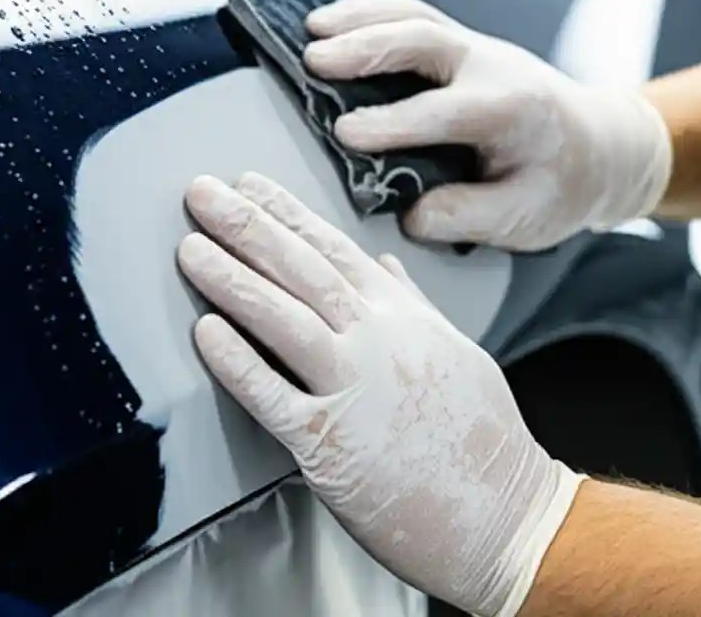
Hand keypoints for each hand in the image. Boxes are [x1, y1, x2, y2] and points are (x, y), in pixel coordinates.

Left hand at [176, 173, 583, 615]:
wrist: (509, 516)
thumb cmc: (485, 442)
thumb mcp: (456, 351)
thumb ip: (413, 303)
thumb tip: (384, 263)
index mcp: (403, 318)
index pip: (335, 250)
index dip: (286, 213)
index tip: (248, 185)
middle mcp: (377, 341)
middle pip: (302, 271)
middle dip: (247, 226)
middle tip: (201, 194)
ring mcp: (353, 389)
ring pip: (284, 319)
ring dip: (232, 279)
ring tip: (191, 248)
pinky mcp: (330, 444)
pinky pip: (273, 395)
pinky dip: (237, 361)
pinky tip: (205, 332)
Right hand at [303, 0, 671, 251]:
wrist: (600, 145)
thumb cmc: (560, 185)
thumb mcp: (525, 217)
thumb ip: (468, 217)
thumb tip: (410, 215)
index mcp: (509, 111)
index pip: (441, 113)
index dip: (391, 124)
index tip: (344, 135)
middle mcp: (491, 67)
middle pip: (424, 42)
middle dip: (367, 49)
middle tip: (314, 61)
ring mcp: (476, 48)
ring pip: (415, 18)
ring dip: (360, 19)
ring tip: (311, 31)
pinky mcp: (461, 45)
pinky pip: (414, 17)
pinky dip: (371, 13)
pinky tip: (332, 20)